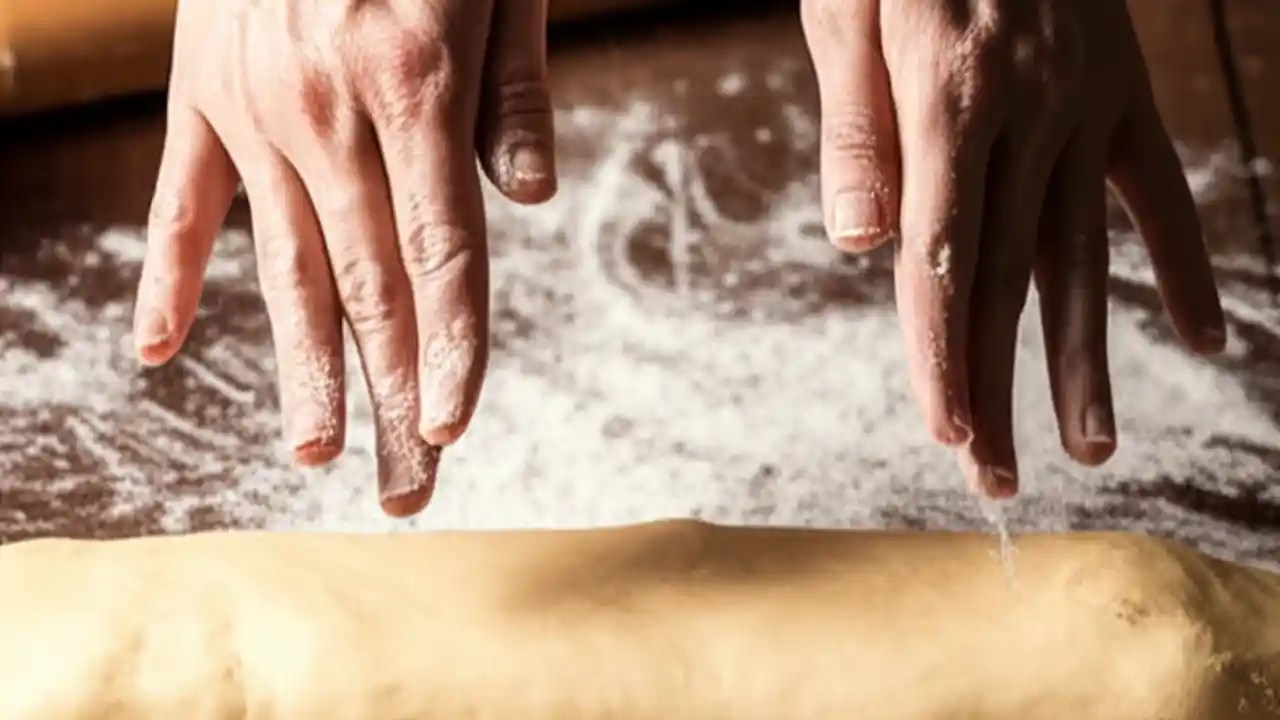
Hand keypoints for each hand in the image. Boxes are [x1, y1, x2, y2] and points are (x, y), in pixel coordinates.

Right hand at [133, 0, 556, 514]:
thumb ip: (514, 87)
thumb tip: (527, 201)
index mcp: (414, 80)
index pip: (441, 251)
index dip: (450, 348)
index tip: (450, 430)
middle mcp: (327, 107)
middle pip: (369, 283)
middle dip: (392, 395)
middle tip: (404, 489)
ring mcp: (252, 104)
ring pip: (285, 264)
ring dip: (303, 368)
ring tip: (313, 456)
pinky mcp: (198, 89)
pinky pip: (182, 200)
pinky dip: (174, 275)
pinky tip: (162, 354)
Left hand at [800, 0, 1225, 495]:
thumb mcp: (845, 11)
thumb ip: (855, 131)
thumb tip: (858, 247)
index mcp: (947, 101)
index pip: (942, 259)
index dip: (944, 355)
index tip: (948, 433)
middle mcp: (1028, 114)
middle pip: (1007, 278)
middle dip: (996, 385)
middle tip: (992, 479)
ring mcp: (1087, 104)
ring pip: (1085, 253)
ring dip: (1086, 357)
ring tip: (1093, 446)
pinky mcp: (1123, 91)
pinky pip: (1157, 189)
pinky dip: (1179, 264)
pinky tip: (1201, 337)